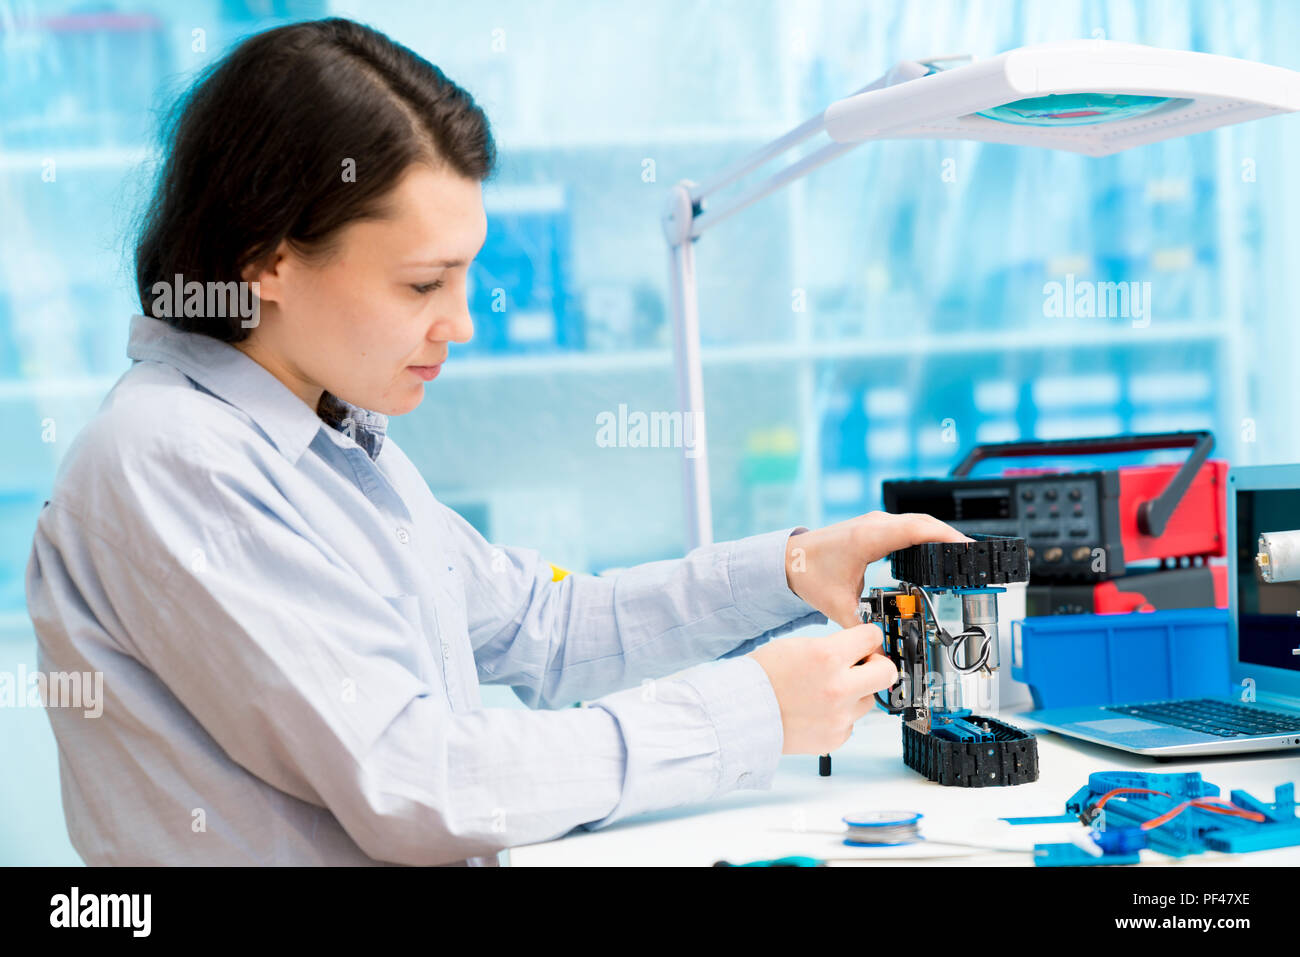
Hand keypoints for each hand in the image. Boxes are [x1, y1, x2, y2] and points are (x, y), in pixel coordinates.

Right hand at [749, 624, 894, 753]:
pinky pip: (851, 722)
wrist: (742, 714)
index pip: (872, 637)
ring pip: (868, 699)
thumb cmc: (762, 678)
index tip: (865, 641)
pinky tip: (817, 711)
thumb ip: (832, 647)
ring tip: (826, 693)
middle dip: (878, 665)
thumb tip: (858, 650)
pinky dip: (839, 716)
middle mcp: (839, 687)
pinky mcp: (836, 737)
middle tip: (863, 667)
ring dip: (855, 693)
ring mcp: (840, 716)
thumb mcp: (797, 646)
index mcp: (828, 656)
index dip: (868, 637)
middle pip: (887, 671)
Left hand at [784, 511, 969, 628]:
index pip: (916, 530)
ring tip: (964, 553)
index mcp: (867, 538)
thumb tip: (881, 653)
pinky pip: (908, 525)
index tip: (968, 549)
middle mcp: (874, 524)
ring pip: (918, 521)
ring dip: (941, 534)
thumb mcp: (837, 606)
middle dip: (952, 537)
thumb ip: (861, 630)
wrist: (789, 558)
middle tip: (977, 557)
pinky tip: (938, 548)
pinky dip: (927, 533)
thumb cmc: (809, 574)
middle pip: (924, 523)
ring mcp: (875, 522)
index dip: (945, 537)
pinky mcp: (875, 526)